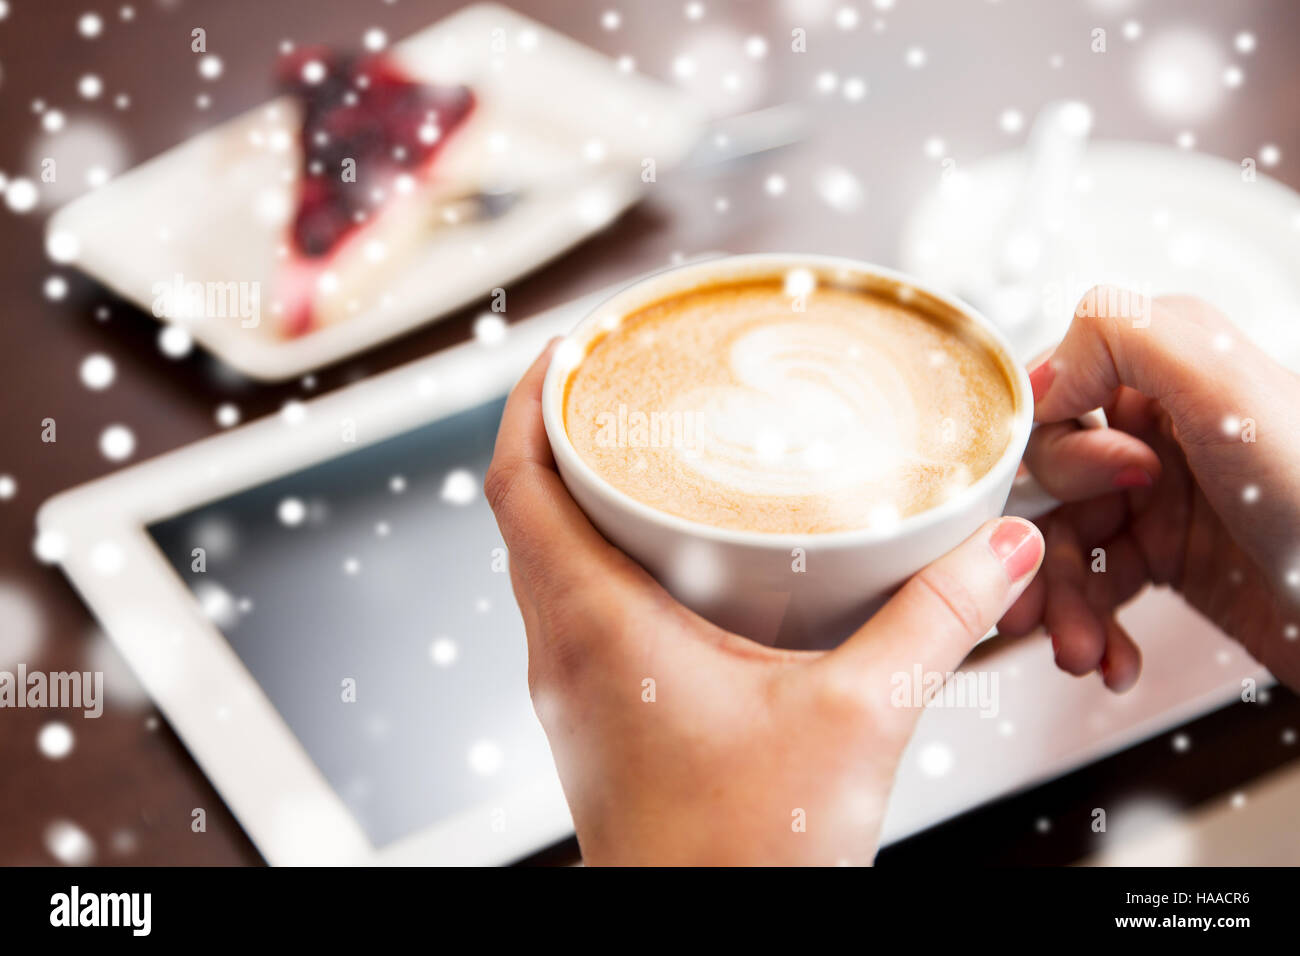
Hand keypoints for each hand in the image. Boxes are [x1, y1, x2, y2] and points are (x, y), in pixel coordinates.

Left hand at [485, 343, 1044, 864]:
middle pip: (525, 503)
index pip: (516, 480)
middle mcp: (562, 647)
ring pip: (545, 552)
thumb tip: (1000, 550)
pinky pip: (575, 597)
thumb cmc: (743, 858)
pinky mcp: (599, 708)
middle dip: (560, 424)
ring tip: (646, 438)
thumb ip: (934, 625)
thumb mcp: (856, 722)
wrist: (705, 944)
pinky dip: (605, 545)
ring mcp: (572, 682)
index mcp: (594, 626)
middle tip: (623, 372)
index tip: (573, 341)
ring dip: (578, 486)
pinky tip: (677, 546)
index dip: (530, 396)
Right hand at [1002, 287, 1299, 691]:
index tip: (1080, 497)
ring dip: (1060, 605)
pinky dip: (1095, 630)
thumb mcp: (1231, 389)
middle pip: (1046, 482)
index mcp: (1168, 372)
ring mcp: (1162, 499)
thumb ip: (1123, 336)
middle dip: (1037, 548)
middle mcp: (1160, 431)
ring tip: (1076, 649)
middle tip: (1041, 594)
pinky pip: (1100, 593)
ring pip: (1065, 545)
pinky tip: (1109, 658)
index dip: (1050, 458)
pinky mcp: (1173, 562)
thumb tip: (1041, 376)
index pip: (1053, 399)